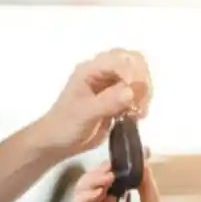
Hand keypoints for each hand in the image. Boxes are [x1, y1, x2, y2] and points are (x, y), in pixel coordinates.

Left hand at [35, 49, 152, 157]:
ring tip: (137, 114)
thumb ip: (108, 101)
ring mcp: (111, 86)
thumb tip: (132, 91)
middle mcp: (103, 73)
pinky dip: (141, 104)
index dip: (133, 73)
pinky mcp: (117, 100)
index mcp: (91, 69)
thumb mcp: (85, 113)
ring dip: (143, 95)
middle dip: (141, 81)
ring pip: (137, 79)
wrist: (57, 143)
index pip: (120, 58)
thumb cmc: (65, 125)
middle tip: (140, 104)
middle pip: (133, 63)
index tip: (134, 95)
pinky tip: (135, 117)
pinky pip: (136, 95)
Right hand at [71, 158, 166, 201]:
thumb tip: (144, 161)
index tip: (115, 160)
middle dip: (97, 171)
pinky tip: (98, 193)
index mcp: (115, 201)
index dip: (106, 167)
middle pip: (89, 182)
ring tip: (106, 179)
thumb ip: (146, 184)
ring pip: (80, 192)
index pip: (103, 178)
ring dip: (90, 181)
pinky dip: (86, 197)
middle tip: (109, 168)